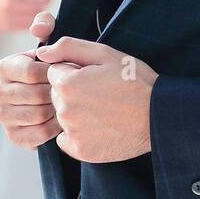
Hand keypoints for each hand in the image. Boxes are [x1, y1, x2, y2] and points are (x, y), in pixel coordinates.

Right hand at [0, 0, 55, 33]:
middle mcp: (9, 4)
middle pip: (36, 4)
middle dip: (46, 1)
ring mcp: (9, 17)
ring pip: (35, 15)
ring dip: (41, 10)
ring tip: (41, 6)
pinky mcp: (11, 27)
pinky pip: (30, 24)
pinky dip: (35, 19)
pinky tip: (36, 15)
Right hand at [0, 12, 62, 149]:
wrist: (59, 96)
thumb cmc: (55, 66)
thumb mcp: (51, 42)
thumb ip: (45, 25)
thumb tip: (37, 30)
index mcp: (4, 67)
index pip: (31, 71)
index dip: (53, 73)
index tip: (66, 73)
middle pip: (34, 95)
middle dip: (56, 93)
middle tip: (70, 91)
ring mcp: (2, 115)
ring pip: (36, 115)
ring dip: (56, 111)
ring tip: (66, 104)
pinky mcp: (12, 136)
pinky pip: (36, 136)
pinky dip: (52, 129)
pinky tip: (60, 121)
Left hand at [36, 37, 157, 162]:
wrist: (158, 115)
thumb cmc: (134, 80)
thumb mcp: (104, 54)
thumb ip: (67, 47)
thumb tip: (41, 52)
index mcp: (67, 84)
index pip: (54, 72)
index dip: (74, 71)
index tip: (94, 76)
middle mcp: (64, 111)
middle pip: (56, 95)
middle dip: (72, 91)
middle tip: (101, 92)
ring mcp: (72, 133)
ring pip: (62, 116)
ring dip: (75, 111)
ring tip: (103, 109)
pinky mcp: (80, 151)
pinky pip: (65, 139)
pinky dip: (77, 133)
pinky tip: (99, 126)